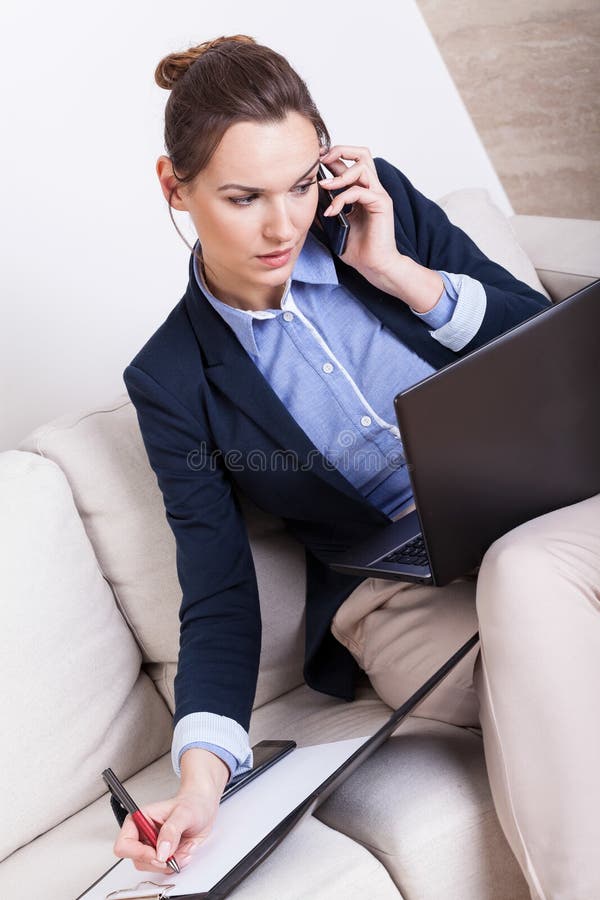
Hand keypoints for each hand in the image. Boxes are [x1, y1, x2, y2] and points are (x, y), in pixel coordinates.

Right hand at [113, 785, 219, 872]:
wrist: (203, 807)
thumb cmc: (192, 803)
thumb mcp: (184, 813)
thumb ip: (171, 831)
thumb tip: (161, 852)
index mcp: (140, 819)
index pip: (124, 845)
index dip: (139, 853)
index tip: (158, 854)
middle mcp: (143, 834)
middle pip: (138, 860)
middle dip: (159, 860)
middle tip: (175, 852)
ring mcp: (152, 846)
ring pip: (151, 867)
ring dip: (171, 863)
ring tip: (184, 847)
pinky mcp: (162, 855)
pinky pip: (165, 869)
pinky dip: (177, 864)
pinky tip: (185, 850)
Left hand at [318, 145, 399, 286]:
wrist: (374, 266)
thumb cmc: (358, 249)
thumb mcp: (333, 226)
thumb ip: (325, 209)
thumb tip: (305, 201)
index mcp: (361, 191)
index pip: (349, 163)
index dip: (332, 157)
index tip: (314, 160)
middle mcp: (372, 188)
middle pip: (361, 153)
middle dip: (339, 151)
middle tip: (321, 160)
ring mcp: (378, 195)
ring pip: (362, 166)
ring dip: (339, 175)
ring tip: (324, 186)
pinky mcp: (381, 204)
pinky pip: (360, 191)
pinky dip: (342, 198)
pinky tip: (332, 211)